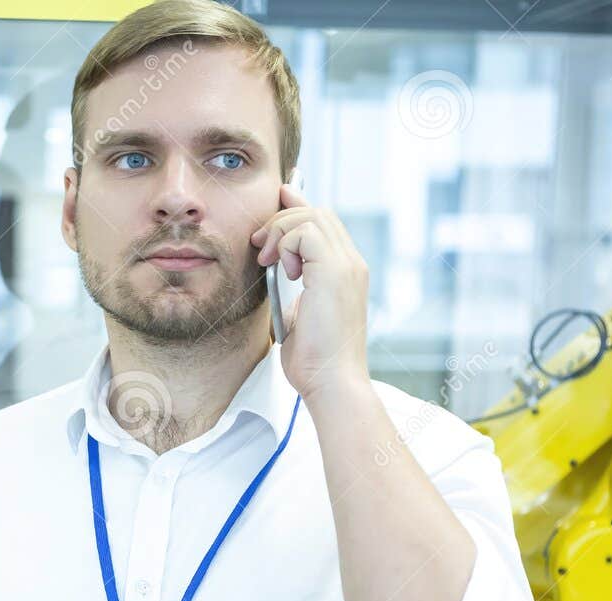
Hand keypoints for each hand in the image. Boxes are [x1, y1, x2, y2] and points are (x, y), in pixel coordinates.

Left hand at [249, 182, 371, 403]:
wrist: (330, 381)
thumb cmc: (315, 360)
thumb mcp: (300, 317)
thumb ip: (295, 293)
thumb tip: (278, 276)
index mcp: (346, 273)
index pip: (324, 224)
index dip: (297, 207)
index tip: (273, 209)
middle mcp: (351, 264)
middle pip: (318, 213)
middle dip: (282, 219)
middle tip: (259, 245)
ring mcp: (346, 266)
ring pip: (312, 217)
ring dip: (280, 232)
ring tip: (267, 261)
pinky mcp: (334, 271)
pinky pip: (305, 232)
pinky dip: (286, 244)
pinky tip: (281, 270)